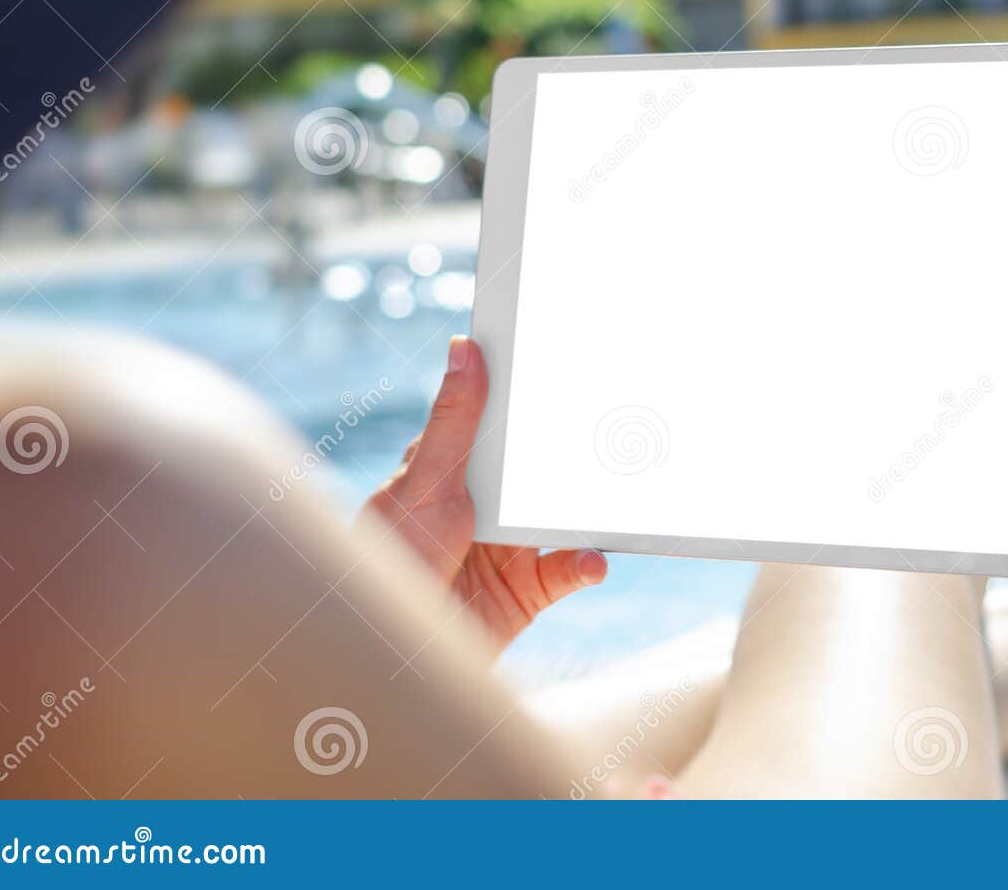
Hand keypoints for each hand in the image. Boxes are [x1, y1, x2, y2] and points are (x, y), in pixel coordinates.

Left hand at [361, 336, 606, 656]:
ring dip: (587, 508)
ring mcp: (508, 547)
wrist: (393, 659)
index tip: (566, 359)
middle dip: (572, 451)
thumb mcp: (426, 483)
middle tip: (614, 423)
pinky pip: (570, 568)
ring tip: (614, 496)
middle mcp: (483, 505)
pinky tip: (590, 560)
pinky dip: (586, 563)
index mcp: (452, 470)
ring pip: (562, 515)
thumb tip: (464, 348)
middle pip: (539, 466)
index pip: (495, 422)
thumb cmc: (392, 562)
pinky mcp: (528, 589)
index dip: (527, 395)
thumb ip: (454, 421)